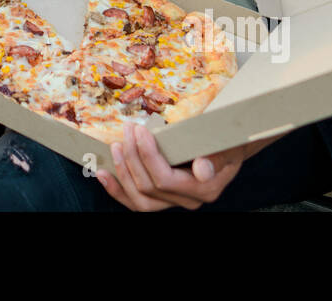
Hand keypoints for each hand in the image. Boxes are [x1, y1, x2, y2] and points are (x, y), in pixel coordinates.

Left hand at [96, 124, 248, 210]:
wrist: (228, 150)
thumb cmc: (226, 143)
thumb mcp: (226, 146)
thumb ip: (215, 158)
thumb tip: (202, 169)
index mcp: (204, 189)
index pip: (165, 179)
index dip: (148, 156)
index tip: (140, 130)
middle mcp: (188, 201)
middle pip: (149, 187)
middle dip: (133, 155)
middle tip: (128, 129)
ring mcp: (174, 203)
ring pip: (140, 200)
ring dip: (123, 171)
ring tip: (116, 146)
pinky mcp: (162, 200)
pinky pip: (136, 202)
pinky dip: (117, 189)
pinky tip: (102, 173)